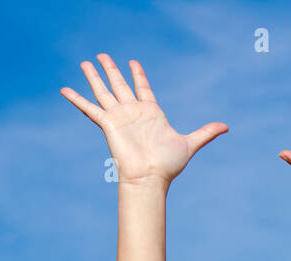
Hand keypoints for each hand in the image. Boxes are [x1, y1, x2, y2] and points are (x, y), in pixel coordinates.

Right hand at [60, 54, 226, 187]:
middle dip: (112, 70)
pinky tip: (64, 89)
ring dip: (94, 77)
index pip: (142, 88)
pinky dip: (77, 99)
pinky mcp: (107, 124)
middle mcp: (133, 112)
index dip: (138, 74)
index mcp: (151, 113)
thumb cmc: (168, 164)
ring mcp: (119, 117)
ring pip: (103, 91)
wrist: (150, 176)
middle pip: (120, 85)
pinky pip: (89, 108)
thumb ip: (205, 132)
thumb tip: (226, 127)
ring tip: (86, 62)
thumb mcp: (190, 144)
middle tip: (103, 55)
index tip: (133, 62)